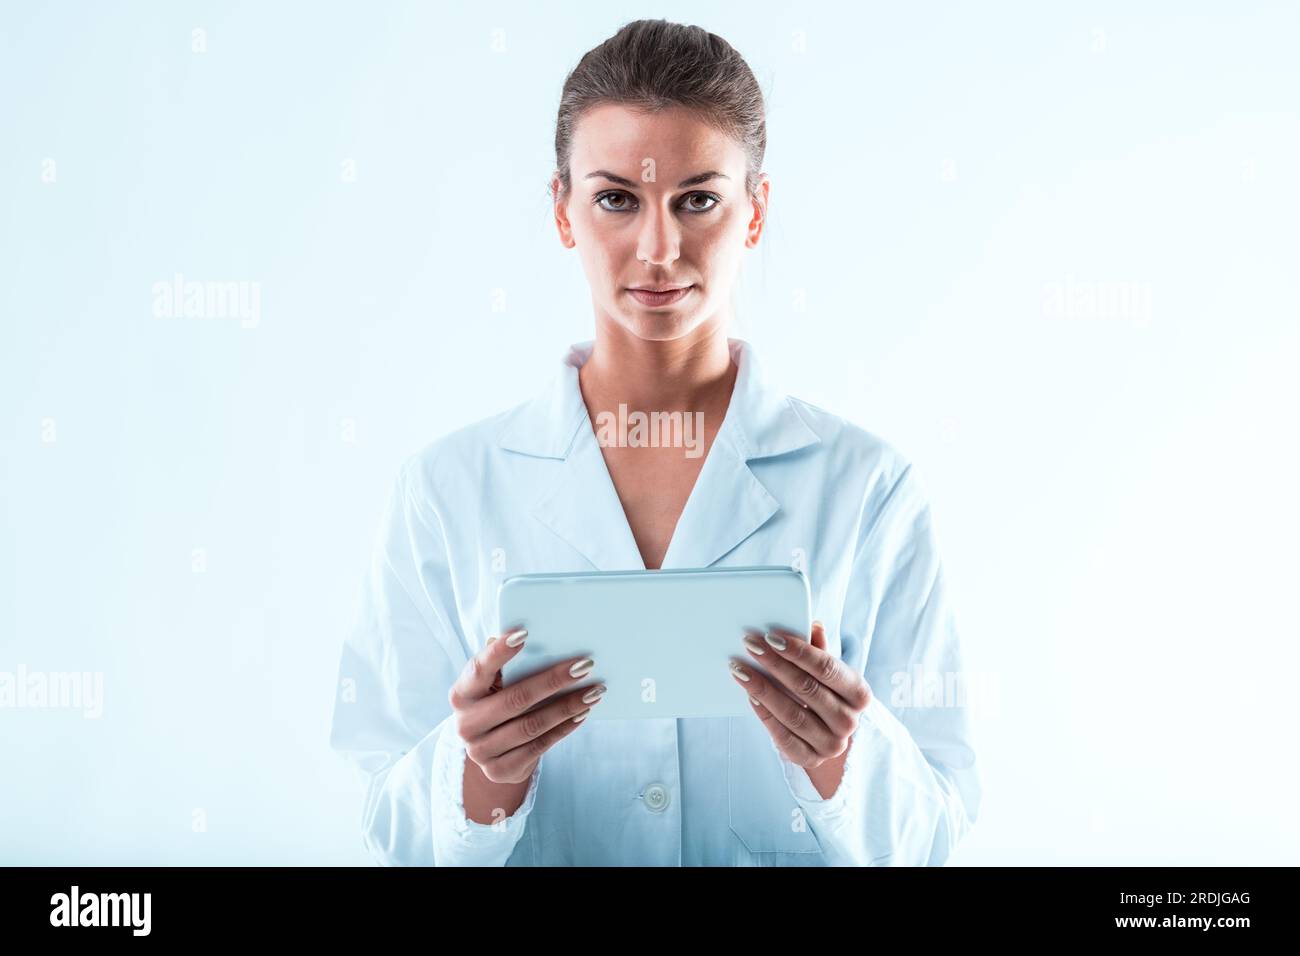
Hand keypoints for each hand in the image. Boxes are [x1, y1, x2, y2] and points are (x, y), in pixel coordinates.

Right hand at [447, 628, 604, 784]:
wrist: (490, 751)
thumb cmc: (496, 703)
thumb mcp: (492, 685)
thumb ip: (502, 664)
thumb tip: (521, 635)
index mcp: (461, 694)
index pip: (479, 669)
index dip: (499, 652)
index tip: (525, 633)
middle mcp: (466, 724)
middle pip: (515, 699)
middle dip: (553, 681)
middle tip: (585, 666)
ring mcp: (481, 751)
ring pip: (532, 725)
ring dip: (567, 707)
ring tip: (594, 691)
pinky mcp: (500, 770)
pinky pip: (539, 746)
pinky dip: (564, 728)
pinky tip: (582, 713)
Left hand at [729, 620, 871, 779]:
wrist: (828, 735)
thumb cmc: (825, 694)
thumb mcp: (829, 673)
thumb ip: (820, 650)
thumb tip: (813, 625)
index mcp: (859, 694)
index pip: (827, 668)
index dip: (798, 651)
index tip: (771, 637)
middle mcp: (849, 721)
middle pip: (807, 689)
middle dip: (775, 664)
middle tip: (750, 645)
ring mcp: (831, 744)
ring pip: (792, 714)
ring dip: (763, 689)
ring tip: (740, 670)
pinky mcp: (810, 759)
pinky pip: (783, 737)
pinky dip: (765, 715)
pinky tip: (750, 697)